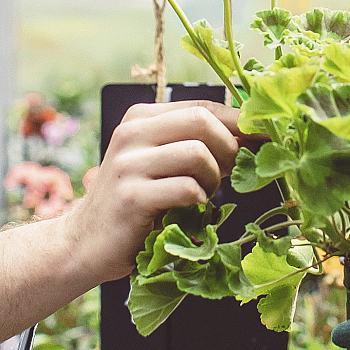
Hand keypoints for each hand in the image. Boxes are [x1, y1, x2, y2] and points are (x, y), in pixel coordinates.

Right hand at [64, 100, 241, 282]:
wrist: (85, 243)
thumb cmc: (134, 203)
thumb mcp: (159, 163)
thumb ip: (193, 144)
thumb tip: (250, 135)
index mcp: (141, 118)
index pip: (202, 106)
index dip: (239, 122)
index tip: (265, 138)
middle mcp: (132, 133)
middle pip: (202, 121)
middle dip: (230, 148)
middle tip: (232, 173)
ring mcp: (129, 164)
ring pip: (198, 153)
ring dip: (214, 178)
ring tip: (204, 194)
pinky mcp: (131, 196)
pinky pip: (186, 188)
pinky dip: (199, 200)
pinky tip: (190, 210)